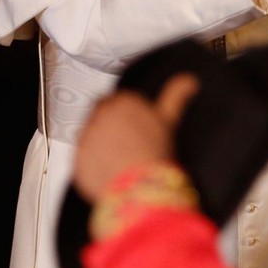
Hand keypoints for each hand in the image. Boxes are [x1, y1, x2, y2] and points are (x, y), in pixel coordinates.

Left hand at [72, 75, 198, 201]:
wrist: (139, 187)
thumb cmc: (155, 153)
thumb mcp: (169, 120)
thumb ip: (176, 96)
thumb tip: (189, 80)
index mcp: (121, 101)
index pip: (118, 101)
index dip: (127, 116)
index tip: (135, 128)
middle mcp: (98, 115)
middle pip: (101, 117)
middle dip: (112, 128)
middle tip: (128, 145)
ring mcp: (85, 138)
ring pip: (92, 137)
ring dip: (101, 145)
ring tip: (121, 160)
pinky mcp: (77, 160)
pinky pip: (84, 160)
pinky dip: (94, 165)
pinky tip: (112, 173)